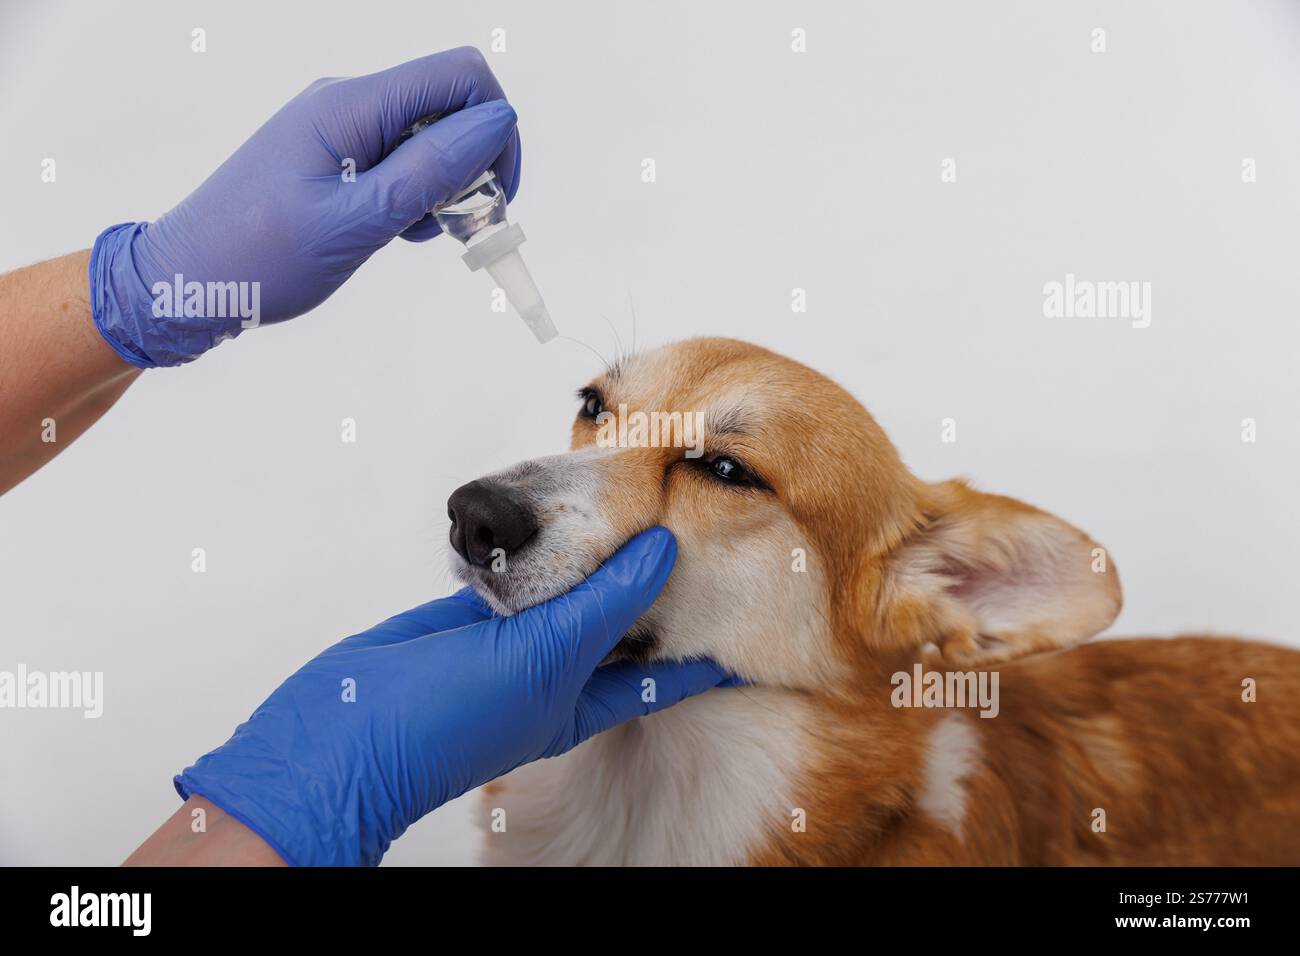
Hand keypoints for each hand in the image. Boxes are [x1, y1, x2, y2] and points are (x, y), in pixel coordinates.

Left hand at [90, 46, 520, 367]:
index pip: (459, 77)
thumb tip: (498, 123)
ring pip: (429, 137)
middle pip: (449, 105)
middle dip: (476, 162)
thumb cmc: (259, 258)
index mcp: (351, 107)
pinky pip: (400, 161)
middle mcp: (348, 104)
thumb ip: (430, 172)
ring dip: (447, 185)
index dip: (495, 129)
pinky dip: (417, 196)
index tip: (494, 195)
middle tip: (464, 228)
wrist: (186, 281)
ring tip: (418, 236)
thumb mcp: (357, 221)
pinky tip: (397, 234)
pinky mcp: (336, 157)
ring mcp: (341, 130)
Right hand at [173, 528, 731, 865]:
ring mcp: (504, 642)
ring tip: (627, 502)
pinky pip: (506, 574)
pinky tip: (539, 509)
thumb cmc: (452, 719)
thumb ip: (607, 599)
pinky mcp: (461, 615)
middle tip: (685, 526)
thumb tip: (664, 547)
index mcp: (581, 699)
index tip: (743, 618)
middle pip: (613, 621)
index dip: (701, 650)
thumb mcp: (548, 658)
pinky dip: (522, 545)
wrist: (344, 735)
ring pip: (558, 589)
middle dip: (643, 581)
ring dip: (584, 552)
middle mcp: (550, 670)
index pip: (660, 675)